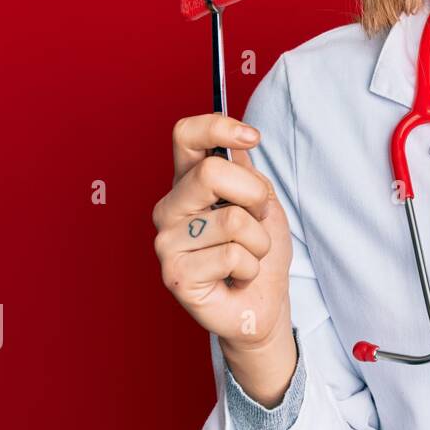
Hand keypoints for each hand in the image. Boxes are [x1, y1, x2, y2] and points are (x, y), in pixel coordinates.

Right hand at [152, 114, 294, 352]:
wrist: (261, 302)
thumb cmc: (258, 250)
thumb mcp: (262, 202)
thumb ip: (245, 173)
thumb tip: (236, 145)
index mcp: (187, 183)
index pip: (185, 136)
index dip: (218, 127)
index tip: (251, 137)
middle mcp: (170, 208)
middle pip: (212, 173)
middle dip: (255, 196)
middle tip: (258, 219)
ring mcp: (167, 242)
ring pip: (233, 220)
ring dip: (259, 241)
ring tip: (248, 256)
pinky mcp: (176, 276)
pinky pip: (233, 256)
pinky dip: (251, 267)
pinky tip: (237, 277)